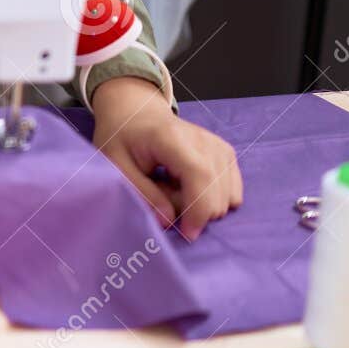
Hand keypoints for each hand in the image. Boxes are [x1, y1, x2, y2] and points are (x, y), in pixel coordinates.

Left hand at [91, 76, 242, 240]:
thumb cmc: (122, 138)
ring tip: (172, 188)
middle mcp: (202, 139)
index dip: (198, 210)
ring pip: (227, 195)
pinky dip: (213, 198)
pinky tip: (188, 187)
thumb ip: (142, 193)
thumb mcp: (117, 165)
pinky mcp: (226, 153)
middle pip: (217, 191)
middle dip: (194, 210)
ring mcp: (218, 145)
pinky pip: (232, 190)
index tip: (187, 234)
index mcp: (171, 138)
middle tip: (161, 197)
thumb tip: (168, 222)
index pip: (199, 176)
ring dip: (202, 204)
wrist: (136, 113)